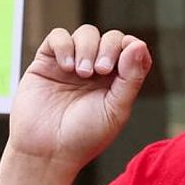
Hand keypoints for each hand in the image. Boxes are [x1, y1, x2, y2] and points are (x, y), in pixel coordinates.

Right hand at [9, 26, 152, 169]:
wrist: (46, 151)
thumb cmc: (83, 137)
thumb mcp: (116, 110)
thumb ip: (130, 77)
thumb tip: (138, 44)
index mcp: (116, 82)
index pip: (131, 50)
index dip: (131, 47)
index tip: (125, 60)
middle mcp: (95, 70)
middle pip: (110, 38)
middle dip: (109, 48)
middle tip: (100, 70)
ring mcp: (71, 64)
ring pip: (86, 33)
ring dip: (87, 47)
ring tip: (81, 73)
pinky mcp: (46, 62)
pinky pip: (57, 36)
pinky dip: (64, 45)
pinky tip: (65, 67)